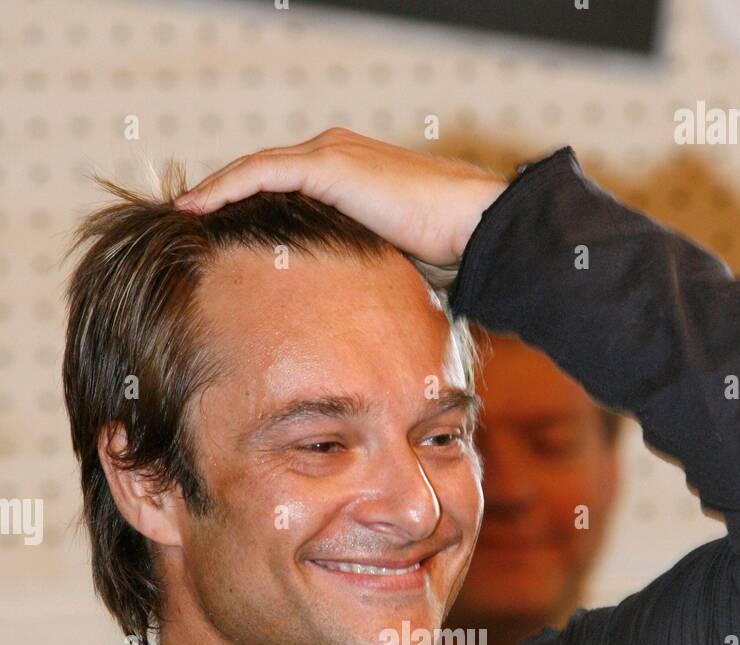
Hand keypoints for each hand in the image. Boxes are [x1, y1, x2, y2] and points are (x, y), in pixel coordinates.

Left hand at [174, 128, 506, 266]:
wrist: (474, 226)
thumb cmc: (449, 251)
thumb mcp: (390, 261)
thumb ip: (362, 268)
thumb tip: (350, 316)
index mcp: (350, 173)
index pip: (286, 183)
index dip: (251, 204)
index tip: (222, 231)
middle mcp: (335, 153)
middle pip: (264, 171)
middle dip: (226, 194)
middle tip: (190, 219)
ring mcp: (330, 154)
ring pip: (255, 168)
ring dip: (216, 189)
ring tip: (183, 211)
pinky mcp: (328, 164)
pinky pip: (261, 172)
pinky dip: (225, 186)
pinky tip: (198, 206)